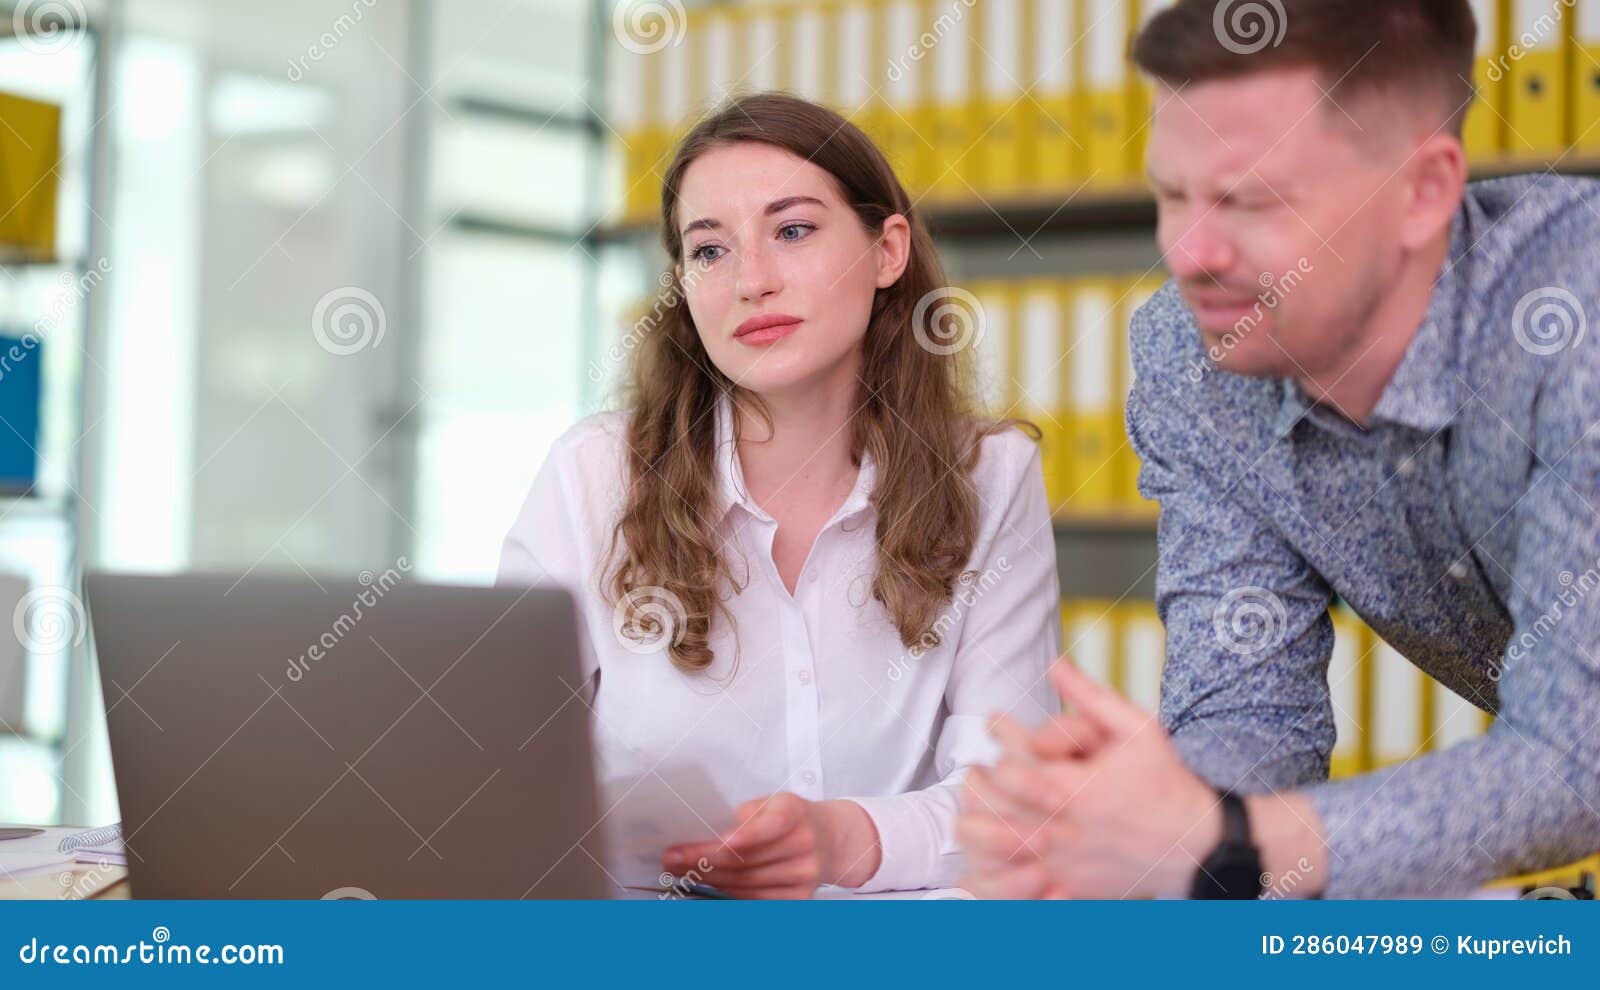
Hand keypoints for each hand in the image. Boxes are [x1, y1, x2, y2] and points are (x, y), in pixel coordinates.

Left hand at [662, 793, 880, 898]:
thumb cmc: (792, 818)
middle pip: (748, 861)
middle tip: (673, 858)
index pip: (770, 826)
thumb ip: (744, 815)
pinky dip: (725, 894)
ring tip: (681, 872)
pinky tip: (705, 887)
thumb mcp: (772, 802)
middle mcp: (804, 846)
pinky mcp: (797, 899)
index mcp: (795, 814)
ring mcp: (803, 877)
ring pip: (746, 884)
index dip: (745, 834)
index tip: (720, 840)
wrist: (829, 839)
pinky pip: (754, 900)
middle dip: (704, 860)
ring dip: (708, 880)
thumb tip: (704, 834)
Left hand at [956, 660, 1221, 898]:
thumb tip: (1055, 663)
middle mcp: (1068, 832)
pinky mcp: (1074, 891)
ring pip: (1004, 862)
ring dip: (976, 840)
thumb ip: (1090, 696)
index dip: (997, 753)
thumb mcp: (1138, 727)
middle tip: (973, 774)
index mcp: (1078, 792)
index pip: (1016, 775)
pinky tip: (974, 876)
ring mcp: (1069, 866)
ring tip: (966, 818)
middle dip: (976, 797)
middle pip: (999, 821)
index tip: (994, 728)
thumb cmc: (1166, 780)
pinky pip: (1024, 899)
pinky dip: (996, 890)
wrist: (1199, 842)